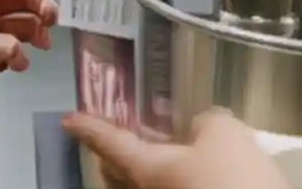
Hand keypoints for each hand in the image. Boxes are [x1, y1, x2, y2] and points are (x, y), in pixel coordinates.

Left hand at [63, 110, 290, 188]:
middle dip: (111, 157)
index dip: (90, 128)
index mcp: (146, 170)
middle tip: (115, 138)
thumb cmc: (232, 180)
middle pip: (116, 176)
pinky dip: (171, 183)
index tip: (68, 120)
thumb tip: (198, 128)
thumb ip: (206, 122)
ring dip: (141, 174)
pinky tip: (190, 176)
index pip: (110, 143)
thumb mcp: (225, 134)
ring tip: (157, 156)